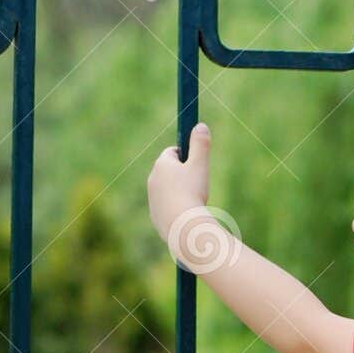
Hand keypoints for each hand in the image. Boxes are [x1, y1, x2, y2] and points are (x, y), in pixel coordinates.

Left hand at [146, 123, 211, 247]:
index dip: (186, 156)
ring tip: (193, 201)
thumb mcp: (200, 165)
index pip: (172, 153)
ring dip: (179, 192)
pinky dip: (176, 209)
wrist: (182, 226)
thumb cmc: (192, 192)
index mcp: (162, 164)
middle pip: (169, 172)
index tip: (196, 162)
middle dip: (182, 175)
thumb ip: (200, 144)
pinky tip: (186, 215)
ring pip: (167, 191)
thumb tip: (200, 126)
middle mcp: (153, 179)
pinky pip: (167, 208)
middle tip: (197, 183)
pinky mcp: (155, 216)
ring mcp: (152, 199)